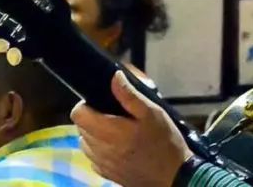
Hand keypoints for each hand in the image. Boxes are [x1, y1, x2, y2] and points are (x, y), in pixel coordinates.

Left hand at [71, 71, 191, 186]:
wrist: (175, 176)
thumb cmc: (164, 141)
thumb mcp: (151, 112)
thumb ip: (129, 94)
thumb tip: (114, 76)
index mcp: (108, 131)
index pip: (78, 114)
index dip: (86, 104)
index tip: (101, 102)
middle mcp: (99, 149)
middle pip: (80, 128)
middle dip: (91, 118)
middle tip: (113, 114)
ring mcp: (102, 164)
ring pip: (85, 143)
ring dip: (93, 134)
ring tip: (114, 130)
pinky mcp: (107, 175)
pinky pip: (93, 158)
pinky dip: (99, 150)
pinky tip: (117, 147)